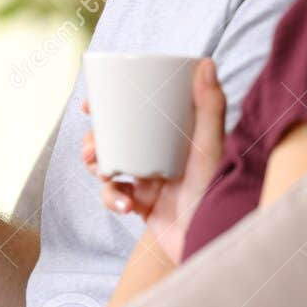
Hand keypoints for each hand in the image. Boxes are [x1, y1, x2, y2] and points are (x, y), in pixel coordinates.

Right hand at [82, 58, 226, 261]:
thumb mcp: (211, 147)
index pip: (136, 111)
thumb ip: (210, 107)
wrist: (209, 244)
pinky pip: (115, 197)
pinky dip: (114, 199)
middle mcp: (158, 154)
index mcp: (172, 135)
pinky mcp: (141, 205)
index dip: (108, 105)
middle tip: (90, 145)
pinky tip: (125, 204)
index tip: (90, 103)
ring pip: (107, 165)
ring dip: (97, 165)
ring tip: (103, 171)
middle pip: (113, 137)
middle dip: (94, 140)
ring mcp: (148, 180)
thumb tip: (206, 62)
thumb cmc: (217, 194)